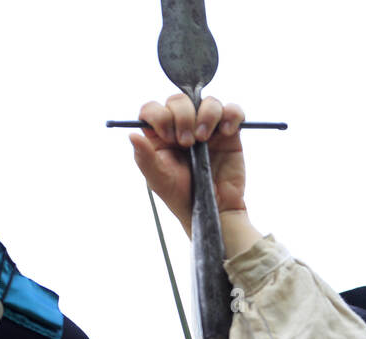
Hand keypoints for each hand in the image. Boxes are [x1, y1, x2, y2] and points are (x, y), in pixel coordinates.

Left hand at [131, 95, 260, 255]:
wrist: (214, 211)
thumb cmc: (183, 197)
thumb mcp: (159, 180)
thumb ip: (145, 158)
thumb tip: (132, 135)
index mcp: (160, 135)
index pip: (154, 109)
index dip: (159, 115)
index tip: (167, 135)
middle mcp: (182, 126)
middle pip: (180, 100)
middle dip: (183, 116)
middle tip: (187, 143)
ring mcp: (207, 127)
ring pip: (208, 102)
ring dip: (206, 115)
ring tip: (204, 139)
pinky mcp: (229, 133)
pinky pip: (233, 111)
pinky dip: (231, 115)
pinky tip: (226, 132)